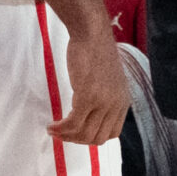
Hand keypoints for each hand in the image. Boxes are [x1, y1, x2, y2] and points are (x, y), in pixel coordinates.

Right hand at [52, 29, 129, 144]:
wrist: (92, 35)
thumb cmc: (96, 54)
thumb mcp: (109, 80)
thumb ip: (106, 97)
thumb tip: (92, 114)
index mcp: (123, 102)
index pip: (112, 133)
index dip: (92, 137)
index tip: (77, 133)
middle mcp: (116, 105)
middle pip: (97, 138)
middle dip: (77, 140)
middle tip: (61, 134)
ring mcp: (103, 102)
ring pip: (84, 133)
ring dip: (66, 136)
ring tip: (53, 130)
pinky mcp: (87, 97)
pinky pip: (73, 123)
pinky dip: (61, 128)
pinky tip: (52, 125)